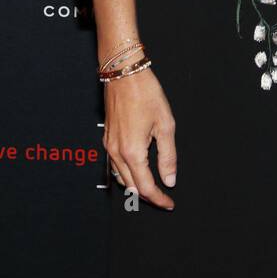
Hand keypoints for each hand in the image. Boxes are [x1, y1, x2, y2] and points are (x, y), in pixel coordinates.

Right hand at [103, 68, 176, 208]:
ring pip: (121, 178)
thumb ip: (168, 156)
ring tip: (153, 186)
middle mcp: (116, 153)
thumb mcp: (165, 125)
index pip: (145, 187)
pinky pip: (114, 166)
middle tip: (164, 197)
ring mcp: (109, 146)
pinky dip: (127, 174)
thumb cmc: (146, 94)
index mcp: (132, 152)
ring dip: (136, 186)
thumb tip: (170, 179)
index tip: (169, 203)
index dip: (159, 199)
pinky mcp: (107, 139)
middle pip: (131, 187)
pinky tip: (138, 169)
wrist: (124, 74)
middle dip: (148, 195)